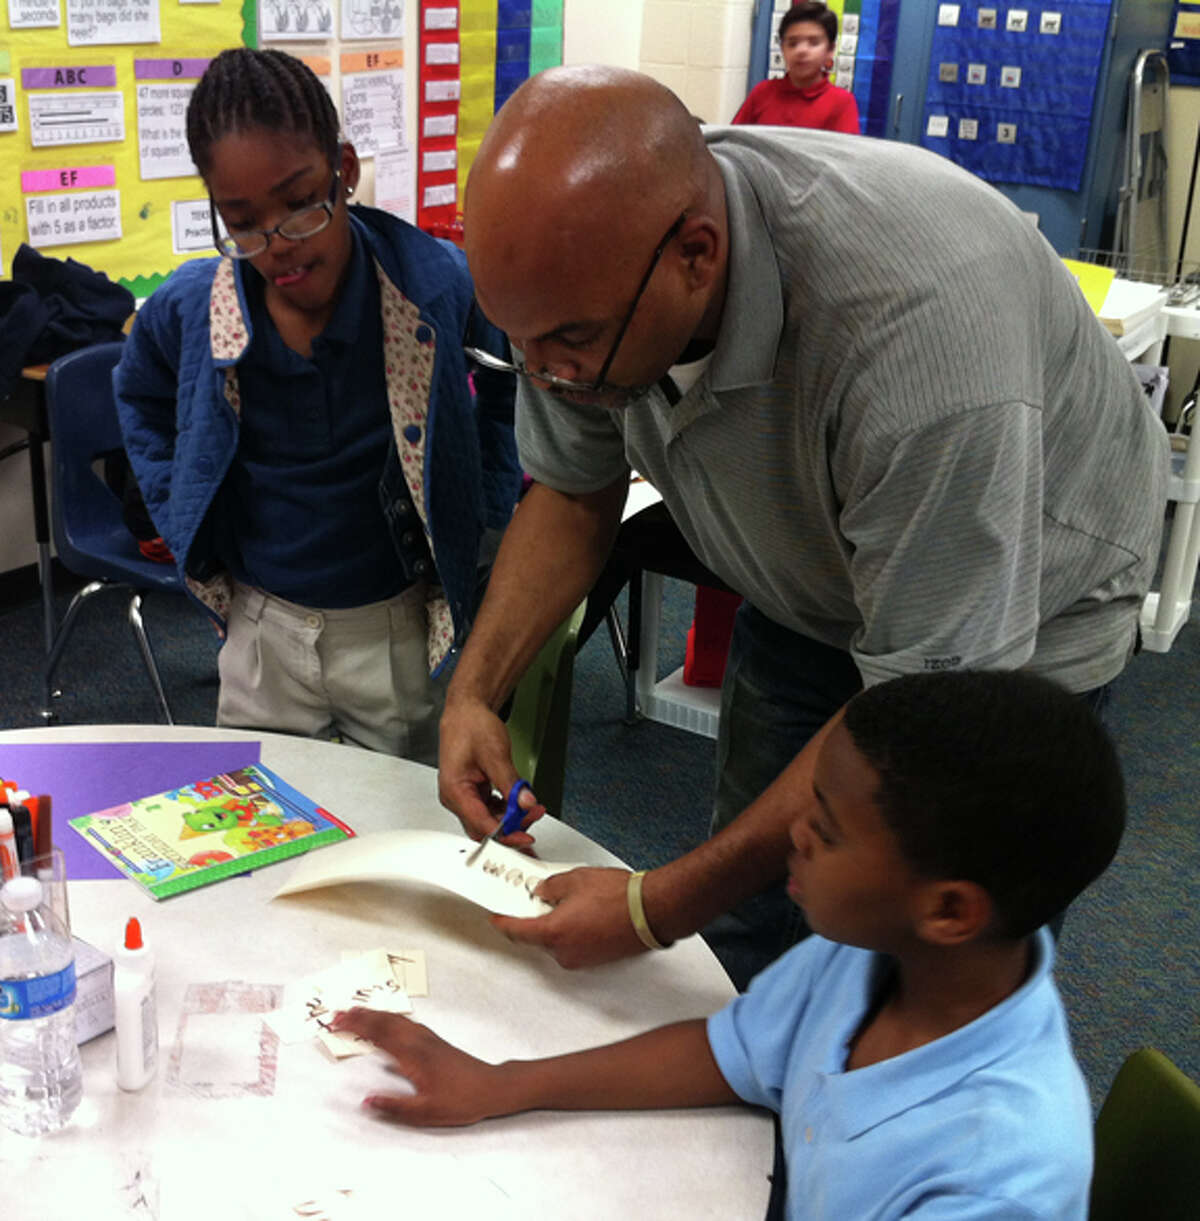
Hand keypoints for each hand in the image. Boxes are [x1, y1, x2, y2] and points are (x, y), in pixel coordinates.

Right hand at [331, 1008, 504, 1126]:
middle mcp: (419, 1041)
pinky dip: (390, 1018)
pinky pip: (406, 1022)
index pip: (379, 1035)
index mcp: (413, 1055)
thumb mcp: (424, 1112)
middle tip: (337, 1013)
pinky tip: (388, 1020)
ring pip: (396, 1019)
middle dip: (360, 1015)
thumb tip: (365, 1101)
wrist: (490, 1087)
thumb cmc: (459, 1100)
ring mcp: (428, 1038)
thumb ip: (394, 1106)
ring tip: (356, 1011)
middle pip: (385, 1021)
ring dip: (374, 1014)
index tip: (336, 1023)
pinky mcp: (434, 1041)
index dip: (356, 1026)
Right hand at [437, 696, 543, 846]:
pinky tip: (519, 800)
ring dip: (511, 816)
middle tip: (533, 814)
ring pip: (489, 819)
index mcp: (454, 790)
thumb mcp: (495, 754)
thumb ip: (511, 782)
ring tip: (530, 805)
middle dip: (511, 825)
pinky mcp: (473, 790)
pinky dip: (507, 807)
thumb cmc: (471, 726)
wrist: (466, 710)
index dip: (505, 833)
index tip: (525, 834)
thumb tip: (525, 803)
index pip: (480, 824)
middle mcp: (455, 797)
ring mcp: (464, 795)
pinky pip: (490, 808)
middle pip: (484, 826)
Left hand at [490, 867, 648, 968]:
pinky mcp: (595, 960)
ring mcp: (580, 960)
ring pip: (555, 942)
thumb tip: (542, 891)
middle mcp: (563, 953)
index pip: (515, 931)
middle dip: (534, 919)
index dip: (502, 921)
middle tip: (537, 899)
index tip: (496, 916)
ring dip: (555, 925)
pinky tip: (583, 913)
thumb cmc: (619, 898)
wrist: (652, 911)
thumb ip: (551, 886)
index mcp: (552, 933)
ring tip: (568, 902)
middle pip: (535, 938)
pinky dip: (571, 932)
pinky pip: (573, 946)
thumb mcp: (576, 879)